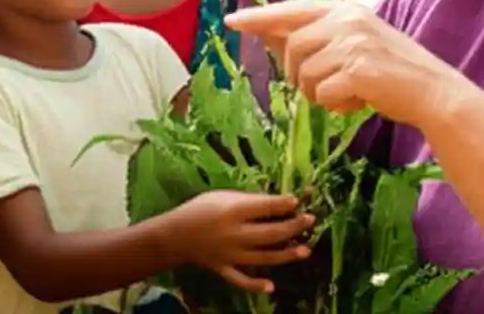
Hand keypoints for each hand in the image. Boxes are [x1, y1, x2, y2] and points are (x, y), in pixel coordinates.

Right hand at [167, 190, 313, 292]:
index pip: (264, 207)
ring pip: (263, 257)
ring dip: (285, 255)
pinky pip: (241, 280)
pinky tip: (271, 286)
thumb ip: (248, 201)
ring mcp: (229, 255)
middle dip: (292, 226)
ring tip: (305, 251)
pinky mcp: (223, 269)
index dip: (283, 204)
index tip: (298, 201)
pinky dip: (255, 285)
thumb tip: (277, 203)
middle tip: (310, 220)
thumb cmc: (200, 209)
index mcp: (232, 211)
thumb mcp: (222, 196)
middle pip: (269, 233)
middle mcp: (233, 234)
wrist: (174, 235)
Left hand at [226, 0, 467, 126]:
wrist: (432, 92)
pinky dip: (336, 105)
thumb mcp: (353, 46)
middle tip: (323, 88)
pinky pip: (322, 93)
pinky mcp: (357, 69)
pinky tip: (359, 102)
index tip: (233, 21)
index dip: (261, 16)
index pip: (293, 10)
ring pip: (304, 74)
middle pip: (293, 47)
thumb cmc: (391, 73)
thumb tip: (270, 37)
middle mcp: (347, 20)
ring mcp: (353, 43)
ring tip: (347, 94)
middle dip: (297, 74)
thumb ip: (317, 39)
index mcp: (345, 10)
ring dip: (318, 93)